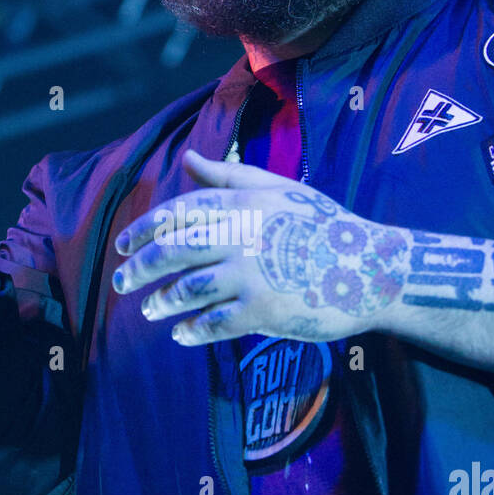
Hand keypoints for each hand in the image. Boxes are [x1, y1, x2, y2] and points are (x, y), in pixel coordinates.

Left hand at [112, 149, 410, 345]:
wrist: (370, 268)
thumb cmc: (324, 226)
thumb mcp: (279, 189)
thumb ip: (229, 176)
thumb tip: (188, 159)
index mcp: (242, 205)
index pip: (176, 214)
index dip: (143, 230)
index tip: (123, 246)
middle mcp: (240, 237)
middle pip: (172, 252)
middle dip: (139, 269)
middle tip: (122, 283)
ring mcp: (250, 275)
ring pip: (187, 290)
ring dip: (162, 302)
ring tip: (151, 310)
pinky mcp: (262, 311)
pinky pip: (214, 324)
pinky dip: (192, 331)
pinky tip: (181, 335)